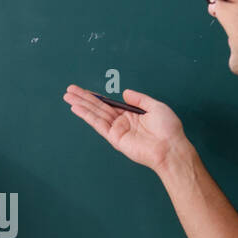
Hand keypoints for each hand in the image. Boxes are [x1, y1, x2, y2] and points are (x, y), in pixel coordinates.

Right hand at [63, 84, 191, 172]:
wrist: (170, 147)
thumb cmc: (168, 128)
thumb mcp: (155, 106)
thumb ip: (139, 98)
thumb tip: (124, 92)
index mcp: (131, 114)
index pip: (109, 104)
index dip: (96, 97)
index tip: (84, 91)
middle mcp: (122, 122)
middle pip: (99, 107)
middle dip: (83, 98)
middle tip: (69, 90)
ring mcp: (117, 130)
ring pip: (95, 114)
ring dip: (81, 105)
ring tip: (67, 96)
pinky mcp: (114, 138)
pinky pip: (98, 124)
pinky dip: (86, 116)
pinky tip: (76, 108)